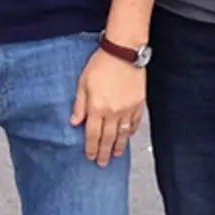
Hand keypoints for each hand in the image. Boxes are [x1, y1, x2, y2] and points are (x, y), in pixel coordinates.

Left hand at [70, 49, 144, 167]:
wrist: (124, 52)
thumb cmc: (101, 64)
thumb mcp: (83, 82)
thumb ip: (79, 104)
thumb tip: (74, 122)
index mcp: (97, 108)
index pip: (92, 134)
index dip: (91, 148)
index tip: (90, 156)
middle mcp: (113, 112)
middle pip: (108, 138)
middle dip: (104, 152)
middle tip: (103, 163)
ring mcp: (127, 109)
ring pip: (123, 134)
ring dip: (119, 146)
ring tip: (116, 155)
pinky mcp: (139, 103)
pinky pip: (135, 122)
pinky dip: (131, 131)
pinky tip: (128, 136)